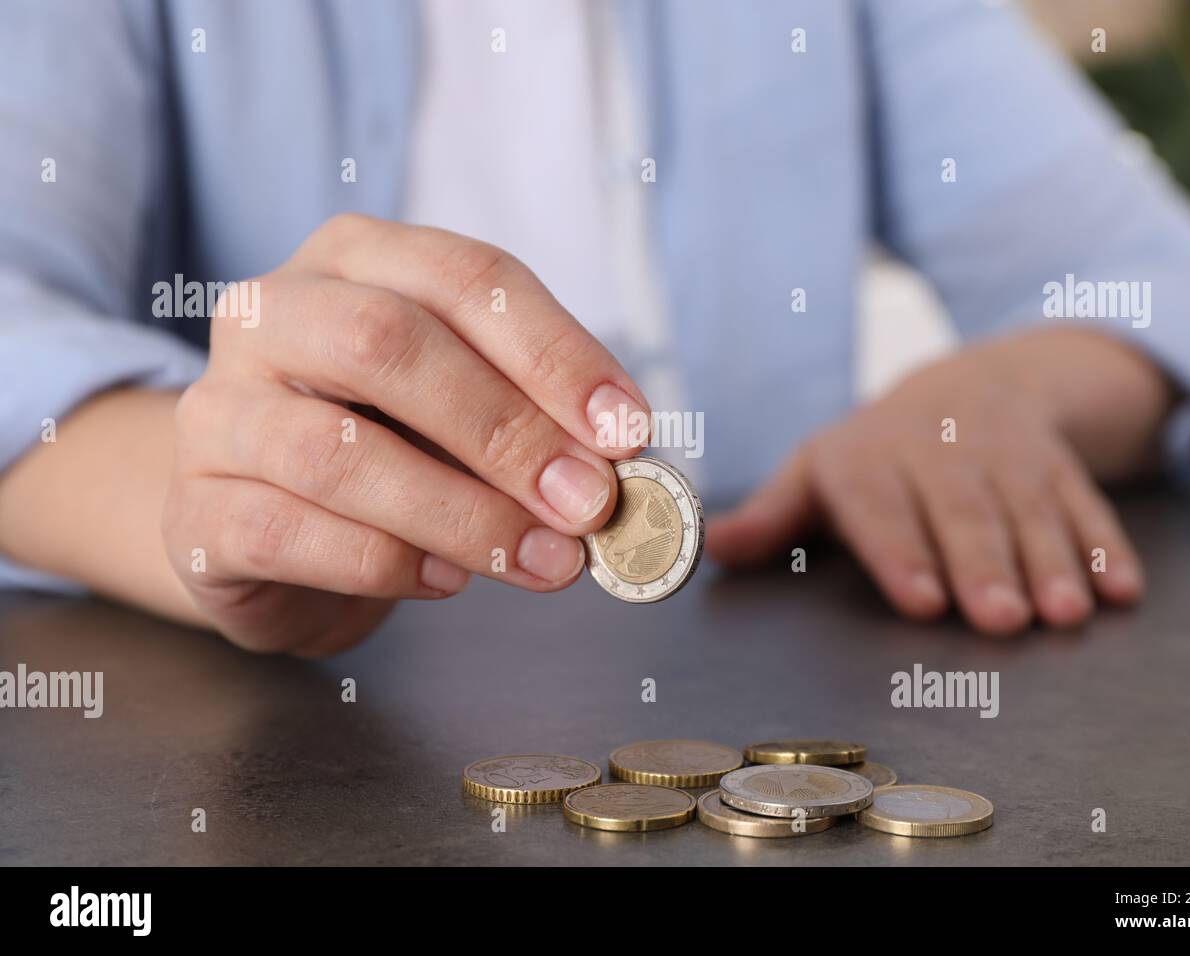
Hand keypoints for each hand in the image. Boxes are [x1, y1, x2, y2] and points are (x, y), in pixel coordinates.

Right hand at [163, 214, 648, 654]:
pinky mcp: (197, 511)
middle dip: (508, 430)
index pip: (466, 276)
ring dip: (464, 514)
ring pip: (337, 454)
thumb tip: (617, 466)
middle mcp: (270, 314)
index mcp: (353, 259)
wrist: (261, 522)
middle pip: (390, 345)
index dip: (556, 353)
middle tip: (590, 503)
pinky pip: (293, 535)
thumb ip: (531, 420)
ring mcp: (219, 412)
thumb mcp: (462, 410)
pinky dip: (389, 563)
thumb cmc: (386, 448)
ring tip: (546, 560)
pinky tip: (448, 580)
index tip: (629, 430)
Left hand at [707, 328, 1174, 634]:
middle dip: (984, 564)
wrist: (969, 383)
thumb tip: (712, 549)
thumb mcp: (818, 473)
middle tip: (1000, 620)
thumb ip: (773, 517)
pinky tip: (1123, 588)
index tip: (922, 600)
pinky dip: (1106, 541)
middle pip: (962, 510)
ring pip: (1029, 506)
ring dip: (1051, 559)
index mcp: (865, 457)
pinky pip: (1085, 498)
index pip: (880, 506)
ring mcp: (1004, 452)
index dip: (902, 552)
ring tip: (1066, 613)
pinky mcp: (1058, 461)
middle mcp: (936, 449)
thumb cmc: (875, 454)